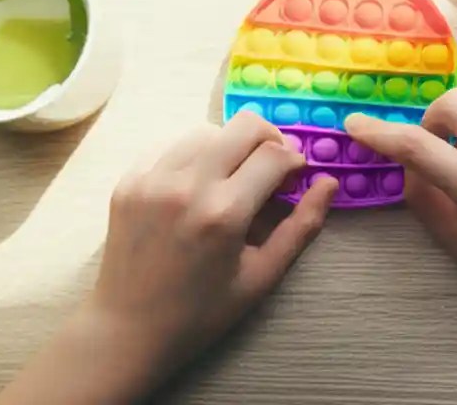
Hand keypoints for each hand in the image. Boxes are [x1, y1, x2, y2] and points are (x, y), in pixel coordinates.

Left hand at [0, 113, 337, 404]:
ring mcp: (152, 179)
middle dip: (269, 140)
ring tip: (233, 177)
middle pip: (244, 126)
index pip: (274, 154)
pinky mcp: (129, 180)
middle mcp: (187, 185)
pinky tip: (198, 182)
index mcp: (224, 213)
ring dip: (230, 145)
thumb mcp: (262, 276)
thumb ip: (301, 227)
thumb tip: (330, 183)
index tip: (295, 177)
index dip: (294, 160)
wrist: (127, 329)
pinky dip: (194, 153)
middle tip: (271, 168)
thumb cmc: (201, 312)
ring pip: (208, 129)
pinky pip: (171, 143)